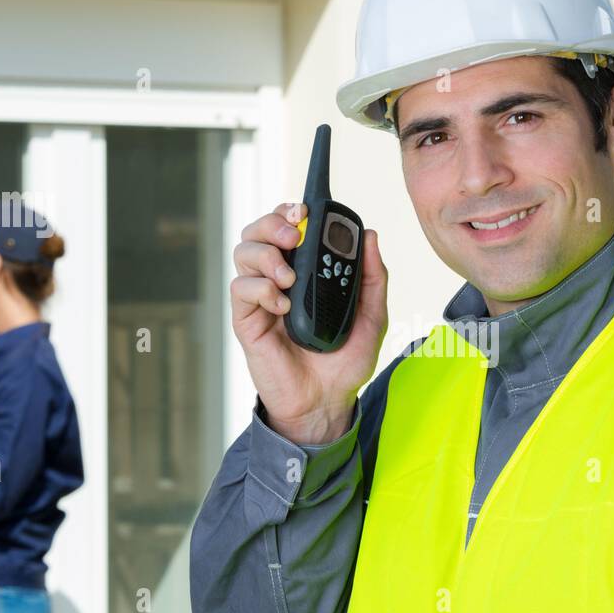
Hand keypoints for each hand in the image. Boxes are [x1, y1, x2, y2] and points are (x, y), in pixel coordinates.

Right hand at [230, 201, 388, 444]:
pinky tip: (282, 305)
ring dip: (265, 255)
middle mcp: (279, 279)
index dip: (289, 211)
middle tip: (292, 236)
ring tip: (289, 279)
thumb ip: (373, 277)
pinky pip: (241, 289)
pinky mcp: (247, 321)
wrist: (327, 402)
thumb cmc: (345, 362)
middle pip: (258, 231)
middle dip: (271, 223)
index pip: (287, 228)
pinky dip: (260, 289)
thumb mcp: (373, 316)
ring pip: (243, 252)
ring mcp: (261, 299)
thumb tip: (369, 236)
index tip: (304, 210)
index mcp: (306, 272)